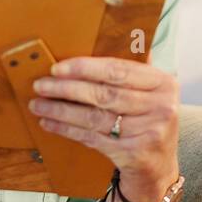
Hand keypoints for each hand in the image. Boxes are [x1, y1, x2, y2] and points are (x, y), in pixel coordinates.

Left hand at [29, 57, 179, 201]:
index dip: (85, 68)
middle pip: (104, 94)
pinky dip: (67, 129)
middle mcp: (160, 107)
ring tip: (38, 104)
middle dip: (67, 88)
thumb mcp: (151, 92)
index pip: (118, 70)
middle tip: (41, 85)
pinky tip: (49, 123)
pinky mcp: (132, 153)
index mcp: (163, 83)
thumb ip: (134, 69)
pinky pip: (91, 137)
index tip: (58, 68)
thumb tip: (112, 36)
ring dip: (60, 110)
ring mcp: (148, 132)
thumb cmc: (147, 120)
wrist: (157, 165)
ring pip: (95, 117)